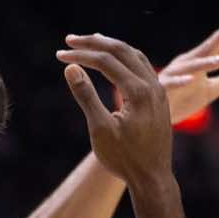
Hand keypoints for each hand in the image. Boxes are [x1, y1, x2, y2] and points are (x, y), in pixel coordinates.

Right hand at [56, 34, 172, 184]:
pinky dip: (124, 58)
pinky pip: (142, 66)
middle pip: (122, 51)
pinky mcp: (159, 97)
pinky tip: (112, 61)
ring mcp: (158, 91)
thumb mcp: (100, 129)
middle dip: (94, 43)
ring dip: (111, 46)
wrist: (152, 177)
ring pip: (135, 55)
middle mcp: (152, 86)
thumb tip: (70, 68)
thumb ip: (86, 95)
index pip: (106, 62)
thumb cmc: (124, 158)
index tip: (59, 56)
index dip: (81, 56)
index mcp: (138, 92)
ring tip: (90, 42)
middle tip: (70, 40)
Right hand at [157, 11, 218, 121]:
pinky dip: (181, 81)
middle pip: (207, 48)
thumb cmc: (180, 99)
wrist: (152, 113)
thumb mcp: (208, 92)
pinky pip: (173, 84)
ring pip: (192, 66)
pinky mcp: (163, 89)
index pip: (218, 44)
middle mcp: (186, 63)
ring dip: (207, 62)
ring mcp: (174, 75)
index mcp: (197, 61)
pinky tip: (192, 80)